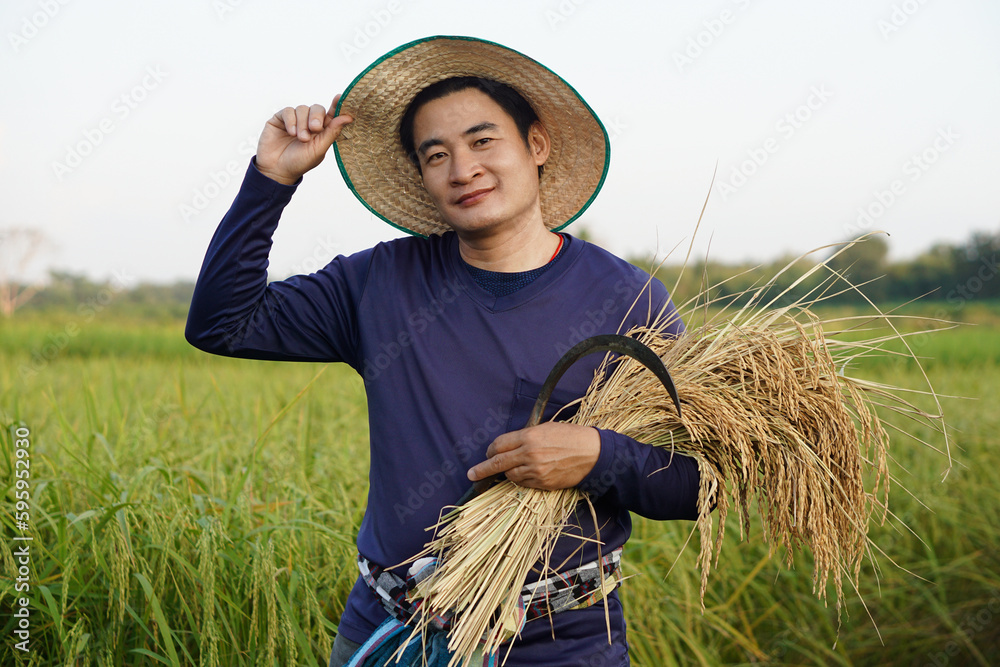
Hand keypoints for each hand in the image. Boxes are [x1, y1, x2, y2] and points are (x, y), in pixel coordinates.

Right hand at [255, 94, 353, 184]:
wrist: (277, 170)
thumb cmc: (300, 162)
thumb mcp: (319, 149)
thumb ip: (332, 132)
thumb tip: (347, 118)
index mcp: (321, 131)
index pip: (331, 114)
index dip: (336, 105)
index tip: (340, 97)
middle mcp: (308, 123)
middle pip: (317, 108)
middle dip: (316, 117)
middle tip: (314, 129)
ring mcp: (294, 120)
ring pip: (302, 108)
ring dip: (302, 123)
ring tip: (300, 138)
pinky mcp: (280, 119)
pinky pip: (288, 111)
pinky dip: (291, 120)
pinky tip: (291, 132)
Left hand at [467, 422, 600, 490]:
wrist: (592, 453)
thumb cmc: (570, 436)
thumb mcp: (546, 428)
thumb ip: (525, 436)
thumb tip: (509, 445)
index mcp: (529, 436)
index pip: (499, 445)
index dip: (491, 450)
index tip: (488, 453)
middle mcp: (529, 453)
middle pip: (497, 463)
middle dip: (481, 470)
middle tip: (471, 475)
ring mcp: (536, 470)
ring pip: (510, 476)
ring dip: (507, 474)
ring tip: (511, 470)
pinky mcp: (543, 483)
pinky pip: (524, 484)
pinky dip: (521, 480)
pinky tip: (527, 474)